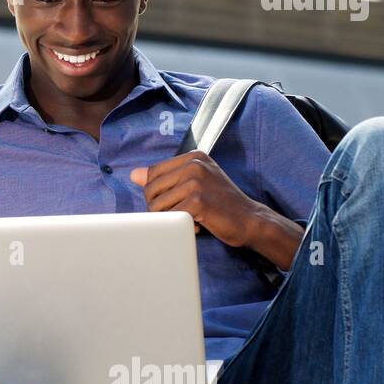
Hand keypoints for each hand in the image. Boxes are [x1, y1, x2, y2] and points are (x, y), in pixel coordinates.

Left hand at [128, 150, 260, 246]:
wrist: (250, 220)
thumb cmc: (222, 204)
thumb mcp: (195, 184)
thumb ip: (166, 178)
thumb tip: (133, 174)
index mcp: (193, 157)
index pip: (152, 173)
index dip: (156, 193)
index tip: (174, 202)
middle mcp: (194, 165)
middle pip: (151, 189)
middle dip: (159, 208)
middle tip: (180, 215)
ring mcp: (196, 181)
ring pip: (156, 206)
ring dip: (169, 219)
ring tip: (189, 219)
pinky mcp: (198, 201)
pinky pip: (169, 217)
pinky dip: (180, 226)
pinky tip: (198, 225)